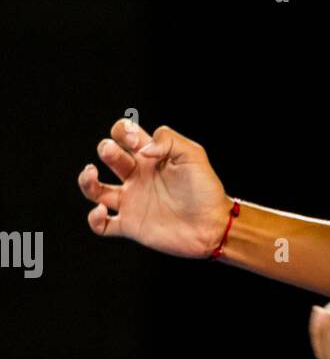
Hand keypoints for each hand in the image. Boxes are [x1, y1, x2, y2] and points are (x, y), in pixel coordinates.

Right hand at [78, 119, 232, 258]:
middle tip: (112, 153)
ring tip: (91, 173)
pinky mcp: (131, 226)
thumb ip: (168, 140)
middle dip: (106, 149)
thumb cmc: (206, 190)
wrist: (214, 226)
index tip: (135, 142)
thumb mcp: (193, 155)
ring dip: (86, 180)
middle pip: (108, 157)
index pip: (125, 135)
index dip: (122, 131)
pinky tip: (103, 211)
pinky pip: (101, 226)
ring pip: (95, 190)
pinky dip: (94, 219)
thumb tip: (142, 150)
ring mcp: (132, 202)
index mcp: (150, 158)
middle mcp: (137, 177)